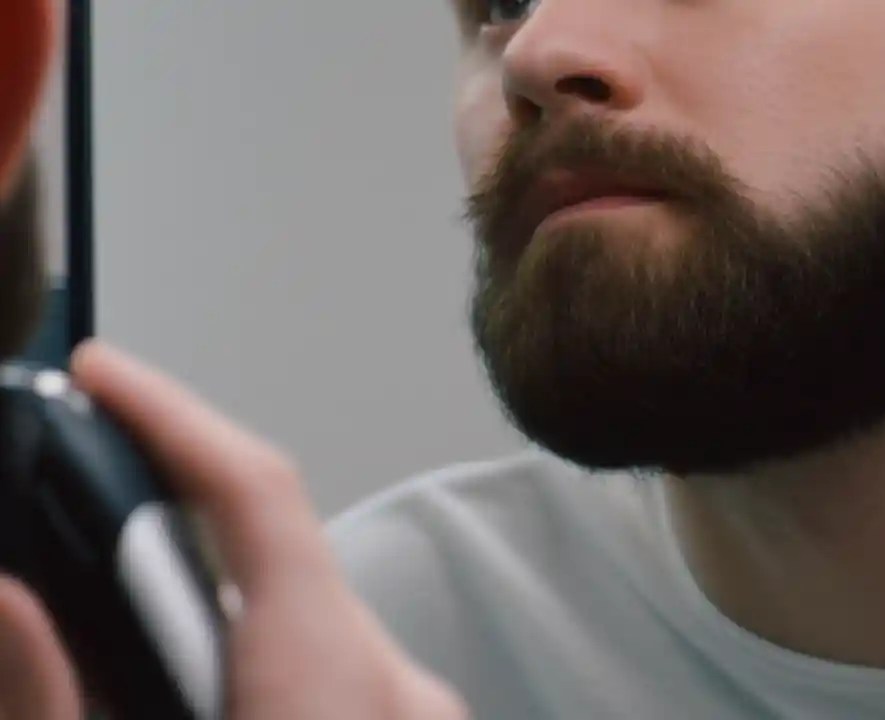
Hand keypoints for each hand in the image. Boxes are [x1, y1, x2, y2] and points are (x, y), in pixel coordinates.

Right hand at [0, 341, 468, 718]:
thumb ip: (56, 695)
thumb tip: (12, 597)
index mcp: (330, 687)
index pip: (258, 492)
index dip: (174, 416)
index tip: (103, 376)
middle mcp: (399, 688)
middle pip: (279, 559)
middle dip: (177, 540)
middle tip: (82, 527)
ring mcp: (420, 712)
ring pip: (306, 615)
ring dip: (220, 621)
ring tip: (146, 666)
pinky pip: (337, 663)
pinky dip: (269, 662)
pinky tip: (220, 698)